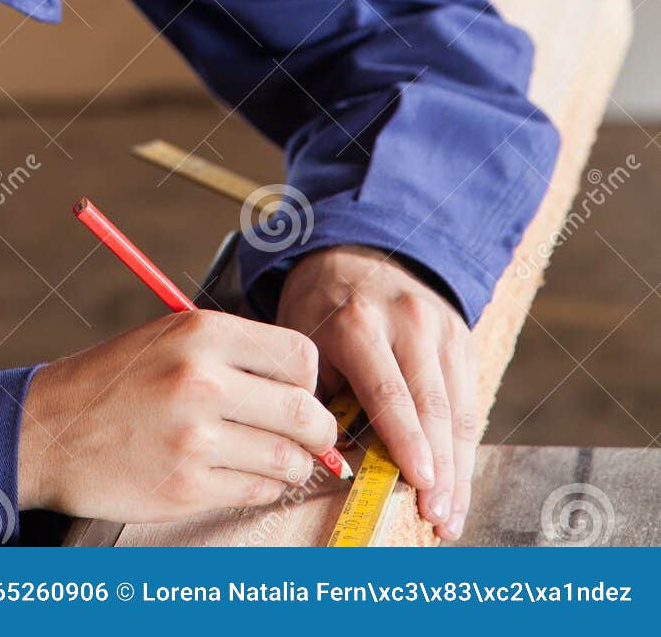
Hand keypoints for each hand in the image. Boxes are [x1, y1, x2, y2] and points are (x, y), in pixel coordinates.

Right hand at [18, 309, 338, 521]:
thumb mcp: (171, 337)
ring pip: (287, 459)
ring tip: (276, 458)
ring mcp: (194, 439)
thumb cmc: (116, 381)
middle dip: (318, 430)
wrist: (51, 428)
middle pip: (306, 412)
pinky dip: (262, 487)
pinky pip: (257, 492)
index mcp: (202, 333)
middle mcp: (202, 382)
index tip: (300, 391)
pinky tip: (242, 474)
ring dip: (292, 464)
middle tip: (312, 436)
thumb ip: (234, 352)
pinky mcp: (186, 487)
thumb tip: (303, 383)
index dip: (309, 379)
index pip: (300, 355)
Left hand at [276, 245, 477, 539]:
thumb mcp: (303, 340)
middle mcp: (408, 321)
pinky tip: (458, 484)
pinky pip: (468, 401)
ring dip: (457, 469)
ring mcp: (441, 327)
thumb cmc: (322, 307)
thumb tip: (337, 462)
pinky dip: (464, 448)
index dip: (406, 440)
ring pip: (457, 409)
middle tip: (437, 518)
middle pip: (431, 406)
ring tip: (450, 515)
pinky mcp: (462, 338)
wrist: (358, 253)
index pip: (388, 390)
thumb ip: (318, 397)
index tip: (419, 482)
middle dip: (439, 469)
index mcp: (358, 321)